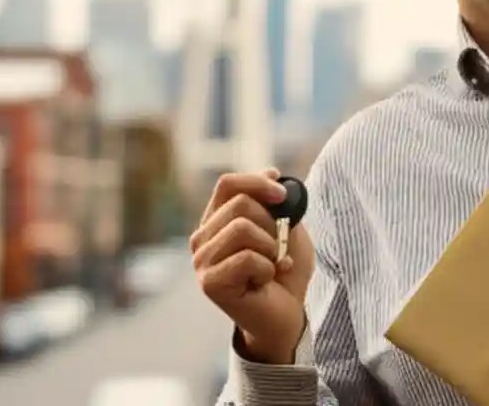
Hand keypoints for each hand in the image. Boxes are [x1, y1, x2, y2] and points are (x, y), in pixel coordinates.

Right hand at [190, 168, 315, 364]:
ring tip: (270, 266)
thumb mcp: (286, 229)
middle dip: (272, 225)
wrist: (286, 315)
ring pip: (242, 228)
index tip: (282, 193)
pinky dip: (266, 269)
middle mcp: (202, 238)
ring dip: (270, 248)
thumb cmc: (284, 271)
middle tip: (278, 249)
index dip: (257, 183)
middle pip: (240, 204)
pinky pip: (246, 258)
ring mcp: (202, 260)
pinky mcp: (209, 282)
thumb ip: (277, 203)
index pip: (228, 184)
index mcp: (217, 220)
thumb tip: (270, 172)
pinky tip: (263, 282)